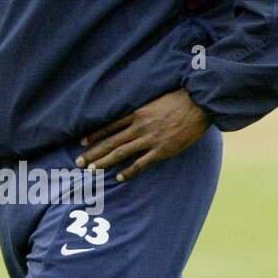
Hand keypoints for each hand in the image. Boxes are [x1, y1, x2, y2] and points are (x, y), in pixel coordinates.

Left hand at [76, 89, 208, 182]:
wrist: (199, 104)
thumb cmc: (180, 100)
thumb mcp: (156, 100)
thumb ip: (143, 110)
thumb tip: (135, 116)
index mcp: (137, 113)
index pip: (110, 126)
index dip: (94, 135)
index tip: (81, 143)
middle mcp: (139, 126)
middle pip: (111, 141)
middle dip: (93, 153)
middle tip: (79, 162)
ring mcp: (150, 139)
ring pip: (121, 153)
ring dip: (104, 162)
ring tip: (92, 171)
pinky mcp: (162, 150)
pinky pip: (141, 163)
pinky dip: (129, 171)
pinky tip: (119, 177)